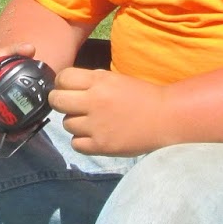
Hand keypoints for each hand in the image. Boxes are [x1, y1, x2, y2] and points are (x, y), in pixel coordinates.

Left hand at [50, 67, 171, 155]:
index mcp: (100, 81)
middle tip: (70, 106)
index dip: (62, 83)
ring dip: (75, 123)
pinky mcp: (101, 145)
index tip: (68, 88)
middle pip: (57, 100)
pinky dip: (82, 141)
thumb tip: (67, 85)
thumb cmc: (142, 96)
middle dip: (60, 102)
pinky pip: (76, 143)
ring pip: (66, 123)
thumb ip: (93, 81)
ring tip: (90, 122)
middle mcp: (94, 101)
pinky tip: (93, 136)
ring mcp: (96, 125)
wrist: (165, 118)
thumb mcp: (116, 79)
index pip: (63, 78)